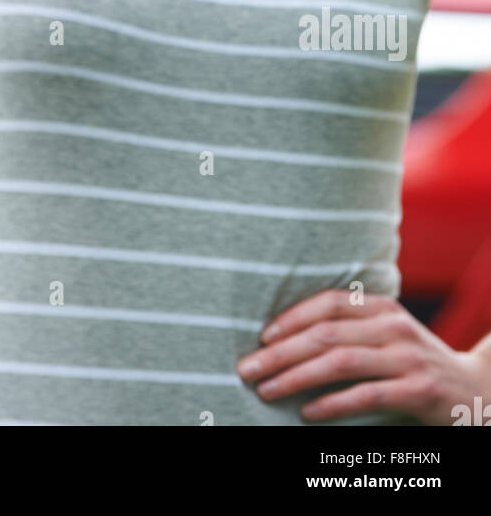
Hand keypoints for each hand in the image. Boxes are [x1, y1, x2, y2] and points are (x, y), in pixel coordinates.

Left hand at [235, 288, 490, 424]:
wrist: (474, 389)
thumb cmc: (413, 362)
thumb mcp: (385, 335)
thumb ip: (349, 329)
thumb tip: (284, 337)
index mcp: (381, 306)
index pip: (327, 303)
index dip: (291, 318)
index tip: (261, 337)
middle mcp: (393, 325)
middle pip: (326, 334)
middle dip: (280, 352)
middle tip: (247, 368)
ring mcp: (407, 357)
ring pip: (340, 362)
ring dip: (296, 377)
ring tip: (266, 389)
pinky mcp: (418, 389)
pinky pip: (366, 394)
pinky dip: (332, 403)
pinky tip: (306, 412)